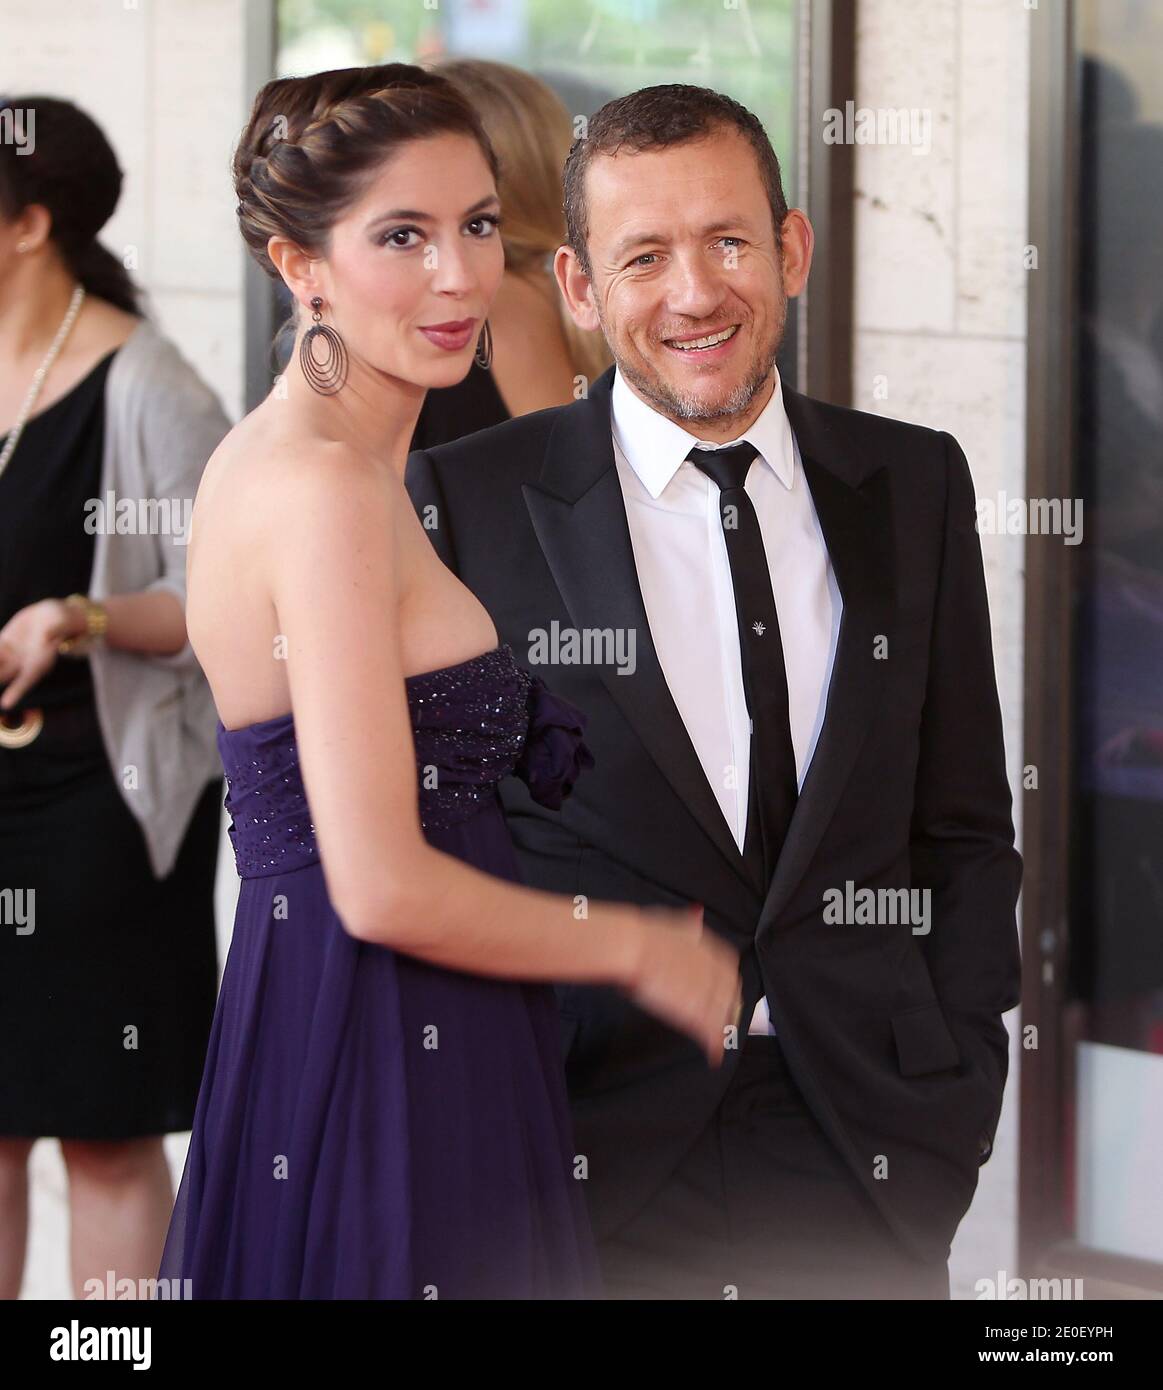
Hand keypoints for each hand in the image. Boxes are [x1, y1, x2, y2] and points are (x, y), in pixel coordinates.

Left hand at [0, 598, 81, 709]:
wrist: (54, 615)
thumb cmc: (64, 620)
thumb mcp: (61, 623)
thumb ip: (54, 630)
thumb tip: (47, 635)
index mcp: (40, 662)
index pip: (27, 680)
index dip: (16, 691)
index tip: (6, 704)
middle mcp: (25, 662)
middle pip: (4, 675)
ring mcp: (13, 653)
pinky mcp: (6, 642)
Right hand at [621, 904, 742, 1067]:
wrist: (632, 948)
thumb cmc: (642, 934)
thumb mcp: (672, 921)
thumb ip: (688, 924)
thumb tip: (697, 913)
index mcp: (710, 947)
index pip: (728, 971)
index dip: (726, 986)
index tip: (723, 995)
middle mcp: (714, 968)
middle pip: (730, 994)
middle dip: (729, 1008)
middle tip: (724, 1021)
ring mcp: (706, 990)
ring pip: (721, 1014)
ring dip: (721, 1028)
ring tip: (718, 1042)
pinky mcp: (696, 1010)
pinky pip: (710, 1031)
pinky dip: (714, 1045)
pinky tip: (713, 1054)